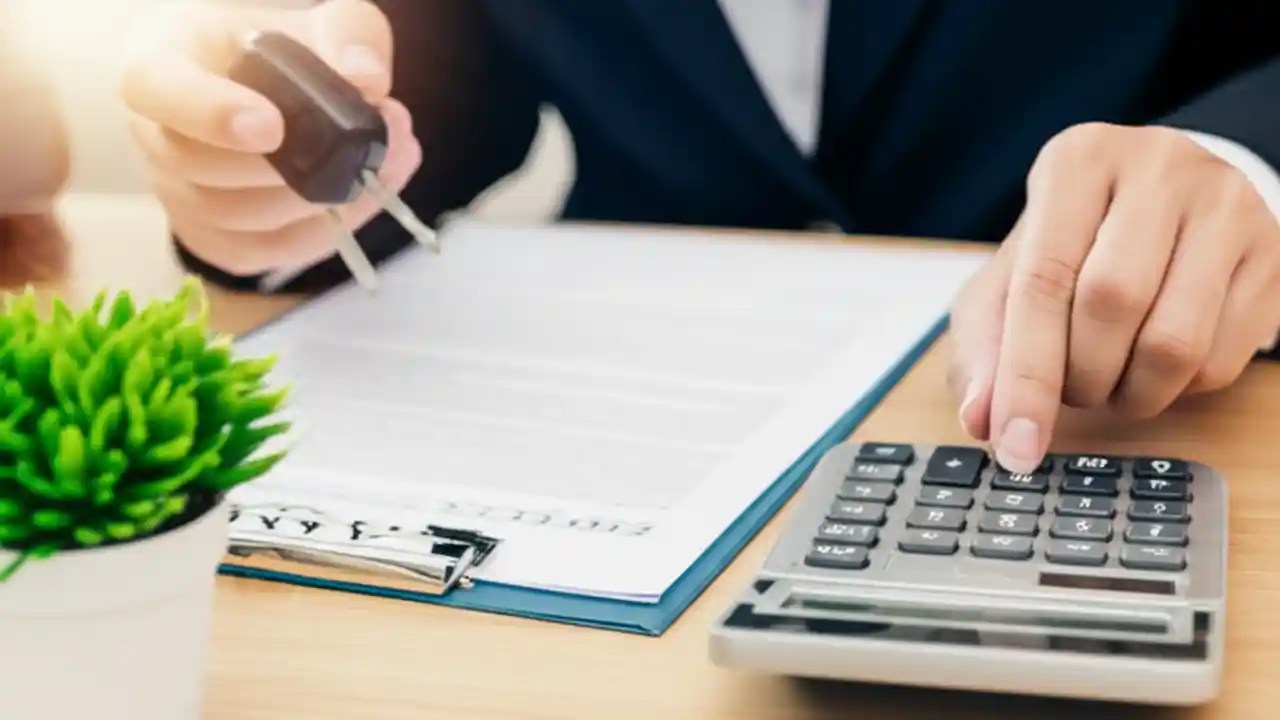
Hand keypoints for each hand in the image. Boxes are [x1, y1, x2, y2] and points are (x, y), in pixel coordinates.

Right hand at [120, 0, 421, 275]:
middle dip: (297, 164)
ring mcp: (180, 194)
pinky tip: (366, 200)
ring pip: (240, 218)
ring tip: (388, 163)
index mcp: (163, 64)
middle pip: (205, 168)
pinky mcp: (215, 237)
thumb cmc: (279, 51)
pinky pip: (265, 252)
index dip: (211, 114)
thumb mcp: (318, 20)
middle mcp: (157, 135)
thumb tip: (367, 80)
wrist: (264, 92)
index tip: (270, 127)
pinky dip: (324, 232)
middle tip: (377, 136)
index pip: (159, 91)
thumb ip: (346, 36)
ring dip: (323, 200)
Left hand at [949, 122, 1279, 471]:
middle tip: (1070, 392)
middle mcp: (1156, 168)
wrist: (1166, 199)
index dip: (1025, 376)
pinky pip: (1222, 358)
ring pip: (1175, 341)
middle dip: (1080, 377)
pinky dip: (1178, 389)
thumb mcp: (1009, 278)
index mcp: (1077, 162)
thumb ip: (984, 346)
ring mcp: (1225, 206)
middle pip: (1110, 304)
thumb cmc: (1074, 244)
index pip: (1043, 280)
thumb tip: (980, 417)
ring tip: (1109, 384)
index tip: (1014, 444)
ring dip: (1131, 393)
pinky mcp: (1271, 252)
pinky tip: (1157, 366)